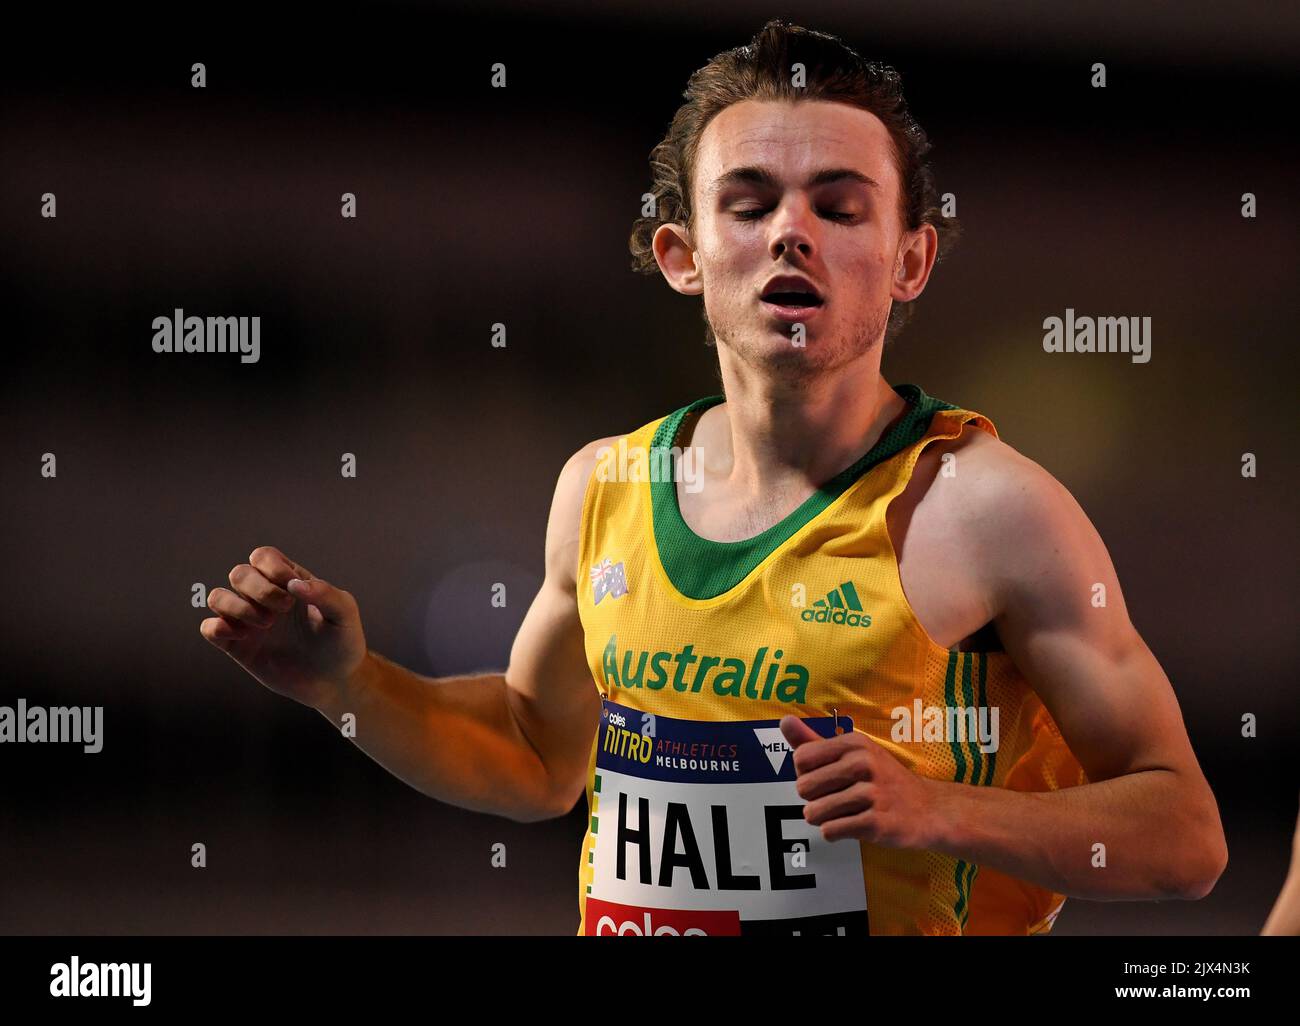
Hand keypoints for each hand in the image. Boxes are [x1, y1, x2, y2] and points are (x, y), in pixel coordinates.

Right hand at [199, 545, 367, 710]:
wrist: (335, 680)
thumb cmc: (342, 642)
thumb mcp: (345, 614)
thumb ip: (325, 593)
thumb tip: (295, 584)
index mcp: (288, 582)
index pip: (263, 557)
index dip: (271, 567)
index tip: (292, 588)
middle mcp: (264, 598)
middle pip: (239, 574)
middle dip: (258, 588)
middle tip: (284, 610)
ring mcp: (249, 621)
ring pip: (217, 597)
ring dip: (236, 606)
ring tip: (266, 624)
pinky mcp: (238, 647)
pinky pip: (209, 628)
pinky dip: (217, 628)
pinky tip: (243, 637)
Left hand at [780, 714, 944, 849]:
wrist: (929, 809)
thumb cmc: (882, 779)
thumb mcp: (854, 753)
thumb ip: (814, 741)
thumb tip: (785, 721)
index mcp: (854, 743)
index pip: (800, 758)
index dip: (807, 772)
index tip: (826, 776)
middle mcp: (863, 764)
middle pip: (803, 787)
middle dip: (813, 798)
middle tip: (836, 797)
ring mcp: (871, 794)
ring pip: (814, 813)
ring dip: (823, 818)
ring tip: (843, 813)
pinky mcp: (875, 823)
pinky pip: (830, 831)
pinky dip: (835, 832)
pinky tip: (853, 825)